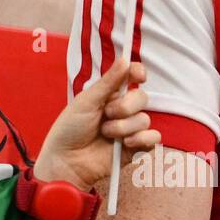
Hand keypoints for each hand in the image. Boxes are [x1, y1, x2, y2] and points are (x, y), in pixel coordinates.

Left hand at [34, 59, 159, 190]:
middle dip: (124, 107)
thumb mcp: (86, 101)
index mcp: (110, 94)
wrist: (66, 160)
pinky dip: (141, 139)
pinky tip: (125, 143)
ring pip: (144, 119)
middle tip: (106, 115)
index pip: (132, 77)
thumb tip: (124, 59)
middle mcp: (122, 109)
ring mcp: (129, 128)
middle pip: (142, 98)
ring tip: (105, 134)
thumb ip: (108, 82)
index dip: (138, 73)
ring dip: (123, 127)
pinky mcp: (136, 147)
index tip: (139, 75)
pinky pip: (153, 138)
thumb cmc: (70, 129)